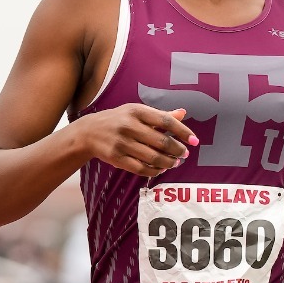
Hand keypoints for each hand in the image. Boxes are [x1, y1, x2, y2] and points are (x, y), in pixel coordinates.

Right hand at [76, 105, 197, 177]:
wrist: (89, 132)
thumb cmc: (119, 120)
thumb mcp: (137, 112)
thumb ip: (160, 115)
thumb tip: (183, 113)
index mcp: (137, 111)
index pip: (166, 121)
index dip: (183, 132)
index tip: (194, 141)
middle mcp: (129, 125)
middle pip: (161, 142)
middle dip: (177, 150)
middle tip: (184, 154)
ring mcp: (122, 143)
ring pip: (153, 158)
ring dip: (168, 162)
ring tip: (175, 163)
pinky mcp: (116, 158)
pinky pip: (141, 169)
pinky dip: (154, 171)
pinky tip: (160, 169)